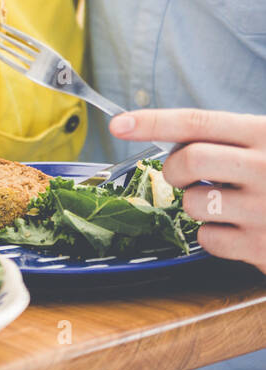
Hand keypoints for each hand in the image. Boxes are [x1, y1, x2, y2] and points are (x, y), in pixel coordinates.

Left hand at [111, 109, 265, 274]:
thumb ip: (227, 140)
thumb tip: (167, 139)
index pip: (198, 122)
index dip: (152, 122)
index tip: (118, 124)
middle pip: (190, 161)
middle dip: (174, 169)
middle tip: (182, 175)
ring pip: (194, 203)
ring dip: (196, 204)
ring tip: (225, 203)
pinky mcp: (265, 247)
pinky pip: (208, 239)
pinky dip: (213, 236)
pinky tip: (239, 229)